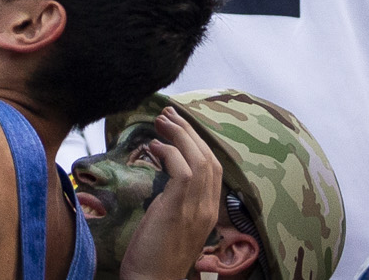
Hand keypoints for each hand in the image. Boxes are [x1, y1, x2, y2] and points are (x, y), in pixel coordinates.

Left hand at [117, 109, 225, 279]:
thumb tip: (167, 181)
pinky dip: (170, 152)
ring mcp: (196, 209)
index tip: (179, 126)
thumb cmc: (155, 255)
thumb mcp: (172, 223)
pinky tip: (155, 146)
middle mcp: (208, 208)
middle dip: (189, 132)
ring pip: (199, 160)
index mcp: (209, 211)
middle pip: (209, 159)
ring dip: (180, 135)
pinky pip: (182, 171)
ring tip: (161, 120)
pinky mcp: (179, 210)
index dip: (198, 143)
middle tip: (169, 114)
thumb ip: (176, 201)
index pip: (213, 168)